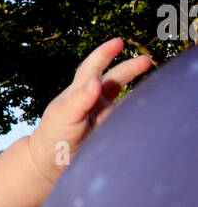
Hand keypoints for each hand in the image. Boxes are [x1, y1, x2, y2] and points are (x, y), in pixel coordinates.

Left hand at [27, 37, 154, 185]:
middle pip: (116, 79)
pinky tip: (149, 112)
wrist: (50, 164)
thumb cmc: (52, 135)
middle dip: (130, 68)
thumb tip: (96, 82)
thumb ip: (80, 99)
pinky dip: (137, 114)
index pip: (94, 66)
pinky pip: (127, 118)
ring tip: (156, 87)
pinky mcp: (110, 131)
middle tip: (147, 61)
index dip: (106, 53)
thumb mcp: (63, 115)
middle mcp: (94, 100)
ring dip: (138, 92)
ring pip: (125, 98)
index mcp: (80, 90)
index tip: (119, 42)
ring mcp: (103, 115)